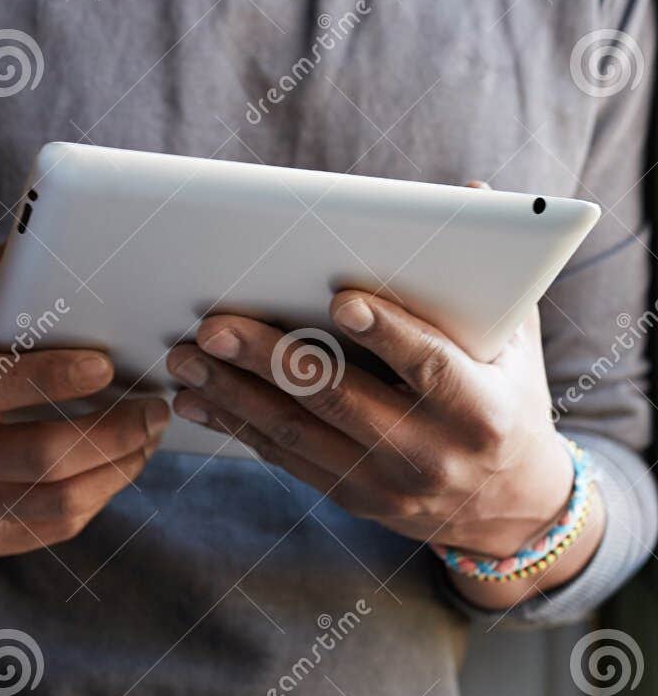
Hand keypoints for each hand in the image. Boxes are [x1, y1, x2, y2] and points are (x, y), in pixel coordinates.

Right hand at [0, 248, 169, 555]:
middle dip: (115, 432)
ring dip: (120, 468)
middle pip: (44, 455)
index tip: (107, 361)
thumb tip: (38, 227)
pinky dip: (99, 495)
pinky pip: (56, 527)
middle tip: (155, 407)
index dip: (56, 377)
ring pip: (61, 501)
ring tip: (147, 436)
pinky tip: (118, 466)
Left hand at [165, 288, 599, 601]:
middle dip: (269, 360)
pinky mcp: (351, 498)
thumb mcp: (513, 343)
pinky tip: (194, 398)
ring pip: (297, 434)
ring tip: (184, 357)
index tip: (340, 298)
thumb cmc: (505, 396)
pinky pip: (283, 459)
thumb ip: (484, 276)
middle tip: (211, 326)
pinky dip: (234, 425)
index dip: (387, 332)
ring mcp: (387, 484)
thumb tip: (474, 189)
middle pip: (340, 399)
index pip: (430, 365)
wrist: (512, 506)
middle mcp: (432, 453)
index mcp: (482, 410)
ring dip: (232, 393)